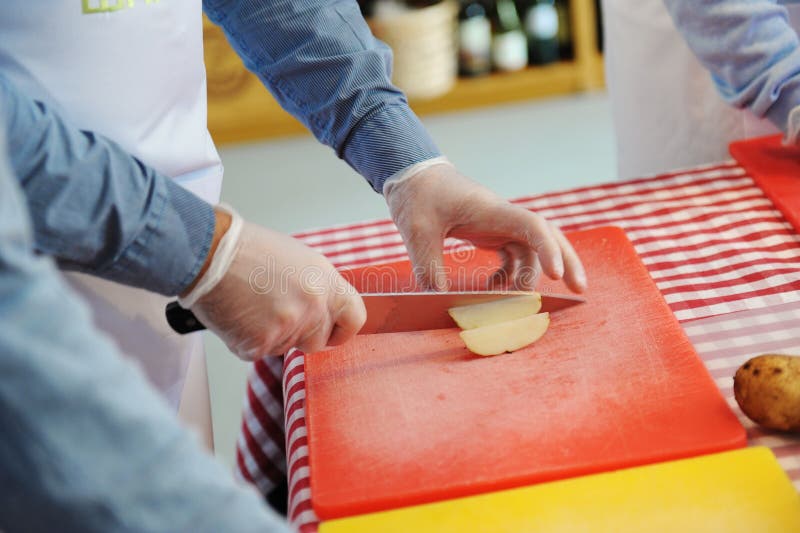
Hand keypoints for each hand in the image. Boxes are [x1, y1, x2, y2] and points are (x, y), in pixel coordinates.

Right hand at [184, 211, 365, 360]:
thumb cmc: (247, 251)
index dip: (343, 330)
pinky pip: (259, 352)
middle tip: (276, 314)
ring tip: (251, 305)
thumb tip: (322, 310)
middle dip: (301, 335)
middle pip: (319, 341)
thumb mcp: (298, 260)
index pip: (355, 318)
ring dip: (270, 334)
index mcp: (325, 282)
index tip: (335, 333)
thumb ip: (316, 288)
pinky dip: (246, 340)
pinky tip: (238, 315)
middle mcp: (312, 306)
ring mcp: (288, 327)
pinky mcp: (260, 343)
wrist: (209, 254)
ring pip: (286, 347)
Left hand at [384, 164, 586, 292]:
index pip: (532, 226)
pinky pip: (512, 255)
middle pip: (547, 235)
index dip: (549, 250)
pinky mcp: (490, 231)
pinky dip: (509, 275)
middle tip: (579, 290)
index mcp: (491, 210)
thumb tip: (438, 303)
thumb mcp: (417, 233)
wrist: (412, 173)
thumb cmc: (417, 196)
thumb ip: (428, 268)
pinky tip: (494, 289)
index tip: (555, 275)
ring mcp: (499, 224)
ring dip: (532, 277)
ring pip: (531, 249)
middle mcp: (502, 216)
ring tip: (523, 304)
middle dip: (566, 261)